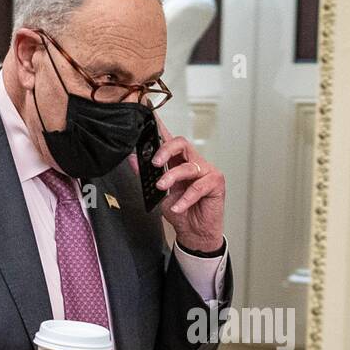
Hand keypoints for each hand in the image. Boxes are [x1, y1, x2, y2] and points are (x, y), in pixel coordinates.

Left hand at [152, 118, 224, 251]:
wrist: (194, 233)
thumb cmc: (181, 212)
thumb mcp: (158, 194)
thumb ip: (148, 176)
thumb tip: (133, 160)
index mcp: (178, 161)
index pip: (169, 140)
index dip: (160, 126)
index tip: (149, 115)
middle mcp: (193, 162)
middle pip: (181, 144)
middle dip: (166, 149)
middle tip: (155, 161)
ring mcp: (206, 171)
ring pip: (188, 166)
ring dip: (172, 176)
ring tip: (162, 187)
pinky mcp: (216, 183)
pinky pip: (199, 187)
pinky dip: (185, 198)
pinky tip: (177, 207)